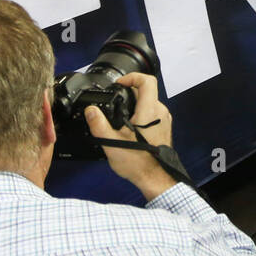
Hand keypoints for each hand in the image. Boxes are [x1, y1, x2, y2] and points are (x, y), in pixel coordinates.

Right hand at [84, 73, 176, 199]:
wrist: (155, 178)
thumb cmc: (138, 163)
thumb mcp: (112, 144)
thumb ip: (99, 125)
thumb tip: (90, 110)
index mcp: (149, 112)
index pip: (147, 81)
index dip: (132, 77)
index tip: (120, 84)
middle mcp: (160, 113)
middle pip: (146, 91)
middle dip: (130, 93)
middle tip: (116, 102)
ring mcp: (164, 120)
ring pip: (150, 102)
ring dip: (135, 105)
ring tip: (121, 118)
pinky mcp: (164, 128)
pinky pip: (153, 113)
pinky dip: (141, 114)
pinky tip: (130, 128)